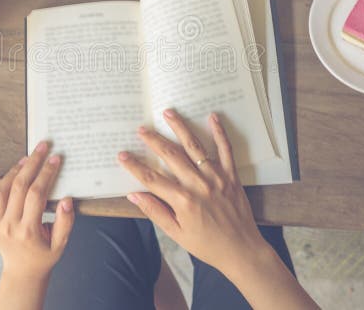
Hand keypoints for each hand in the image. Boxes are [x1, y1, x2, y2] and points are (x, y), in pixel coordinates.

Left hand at [0, 141, 74, 281]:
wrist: (22, 272)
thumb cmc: (44, 256)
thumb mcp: (61, 243)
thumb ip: (65, 222)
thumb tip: (66, 199)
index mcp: (28, 230)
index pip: (36, 194)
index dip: (46, 173)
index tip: (55, 158)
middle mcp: (8, 226)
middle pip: (18, 187)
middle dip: (32, 163)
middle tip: (41, 147)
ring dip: (12, 172)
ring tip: (25, 160)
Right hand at [117, 109, 267, 275]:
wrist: (241, 250)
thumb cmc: (207, 245)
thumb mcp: (177, 234)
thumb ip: (155, 212)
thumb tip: (134, 195)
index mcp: (182, 201)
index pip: (152, 178)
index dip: (134, 166)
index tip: (122, 155)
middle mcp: (198, 184)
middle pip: (170, 155)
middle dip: (153, 140)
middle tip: (141, 128)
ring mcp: (216, 177)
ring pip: (194, 146)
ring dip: (180, 128)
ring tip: (168, 113)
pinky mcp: (231, 175)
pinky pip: (225, 149)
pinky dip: (219, 132)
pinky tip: (212, 117)